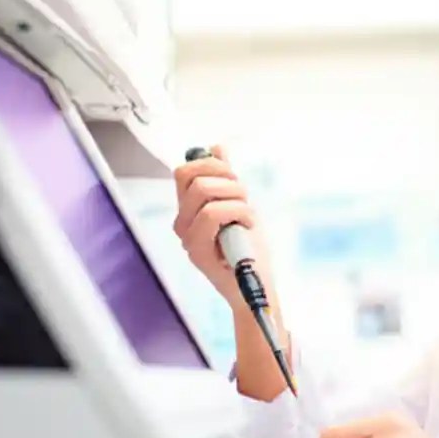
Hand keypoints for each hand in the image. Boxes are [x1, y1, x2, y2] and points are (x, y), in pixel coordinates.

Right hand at [171, 145, 270, 307]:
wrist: (256, 289)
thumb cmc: (249, 251)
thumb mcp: (240, 206)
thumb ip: (226, 179)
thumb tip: (216, 148)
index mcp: (189, 210)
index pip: (184, 171)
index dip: (212, 165)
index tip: (234, 178)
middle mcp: (182, 223)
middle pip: (192, 177)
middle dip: (228, 179)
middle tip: (245, 199)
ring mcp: (187, 238)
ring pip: (205, 193)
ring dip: (237, 198)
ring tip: (248, 217)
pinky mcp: (197, 252)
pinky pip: (214, 214)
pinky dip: (240, 213)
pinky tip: (248, 227)